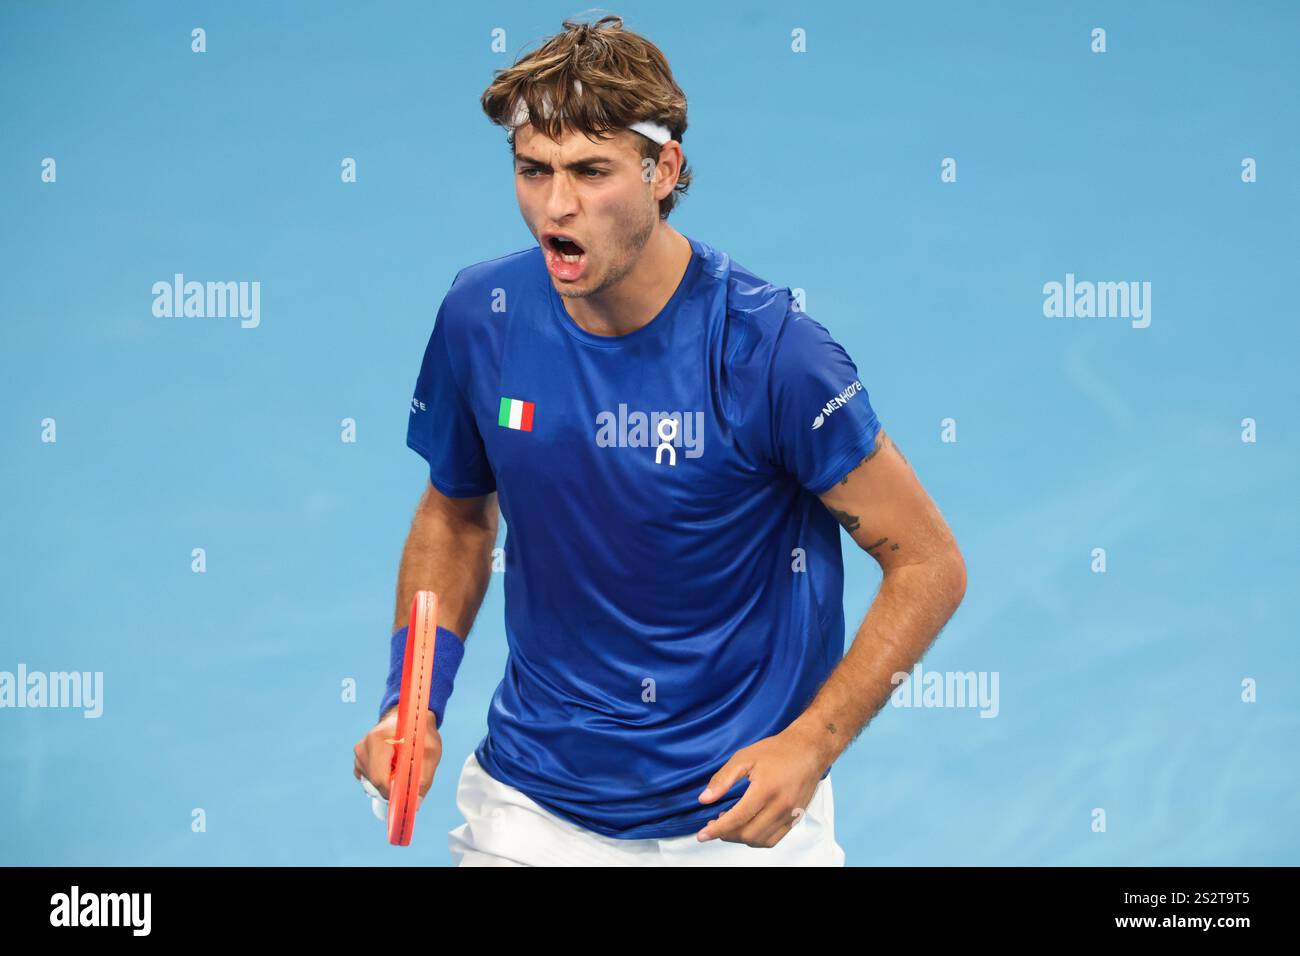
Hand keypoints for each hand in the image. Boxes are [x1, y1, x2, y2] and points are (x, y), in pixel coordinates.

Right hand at [352, 705, 441, 800]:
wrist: (410, 715)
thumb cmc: (420, 731)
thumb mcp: (430, 751)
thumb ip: (424, 778)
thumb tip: (416, 804)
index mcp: (379, 740)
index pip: (379, 777)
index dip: (393, 792)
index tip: (406, 797)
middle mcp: (364, 746)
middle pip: (374, 782)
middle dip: (391, 787)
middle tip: (408, 779)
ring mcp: (359, 752)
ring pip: (371, 782)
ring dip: (387, 781)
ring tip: (401, 766)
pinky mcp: (359, 758)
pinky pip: (367, 779)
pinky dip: (381, 778)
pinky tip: (392, 766)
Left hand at [696, 725, 829, 847]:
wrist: (809, 749)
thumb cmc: (777, 751)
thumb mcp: (744, 757)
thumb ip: (723, 779)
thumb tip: (704, 799)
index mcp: (766, 789)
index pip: (738, 818)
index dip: (717, 829)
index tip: (702, 835)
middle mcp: (781, 806)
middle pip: (748, 834)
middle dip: (726, 834)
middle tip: (715, 822)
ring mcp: (790, 815)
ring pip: (760, 840)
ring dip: (740, 838)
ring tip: (730, 824)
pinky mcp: (795, 819)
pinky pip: (773, 839)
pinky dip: (757, 839)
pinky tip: (747, 827)